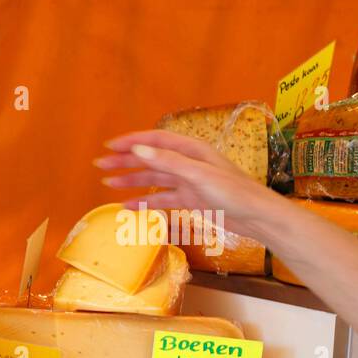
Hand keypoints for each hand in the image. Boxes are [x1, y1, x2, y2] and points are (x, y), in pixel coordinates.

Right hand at [95, 129, 279, 243]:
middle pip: (150, 159)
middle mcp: (188, 163)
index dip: (131, 142)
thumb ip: (168, 162)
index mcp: (191, 150)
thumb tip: (139, 150)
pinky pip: (161, 198)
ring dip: (131, 181)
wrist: (256, 217)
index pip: (155, 141)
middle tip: (100, 166)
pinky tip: (128, 206)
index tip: (109, 147)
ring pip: (153, 178)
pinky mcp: (190, 200)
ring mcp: (188, 182)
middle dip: (124, 161)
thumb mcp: (199, 175)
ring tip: (107, 184)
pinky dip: (144, 201)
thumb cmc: (233, 193)